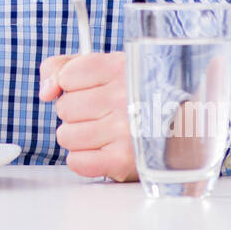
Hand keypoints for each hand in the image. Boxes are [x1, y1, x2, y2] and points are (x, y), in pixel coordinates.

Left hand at [38, 51, 137, 181]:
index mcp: (120, 67)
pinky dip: (83, 160)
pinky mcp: (124, 160)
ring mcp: (125, 130)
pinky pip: (77, 162)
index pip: (66, 77)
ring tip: (102, 133)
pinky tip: (102, 151)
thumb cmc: (136, 96)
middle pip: (64, 108)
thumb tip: (46, 91)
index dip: (72, 86)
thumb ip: (62, 67)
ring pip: (66, 135)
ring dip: (78, 137)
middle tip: (101, 114)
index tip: (91, 90)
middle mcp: (124, 97)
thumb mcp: (105, 67)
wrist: (184, 129)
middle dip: (76, 113)